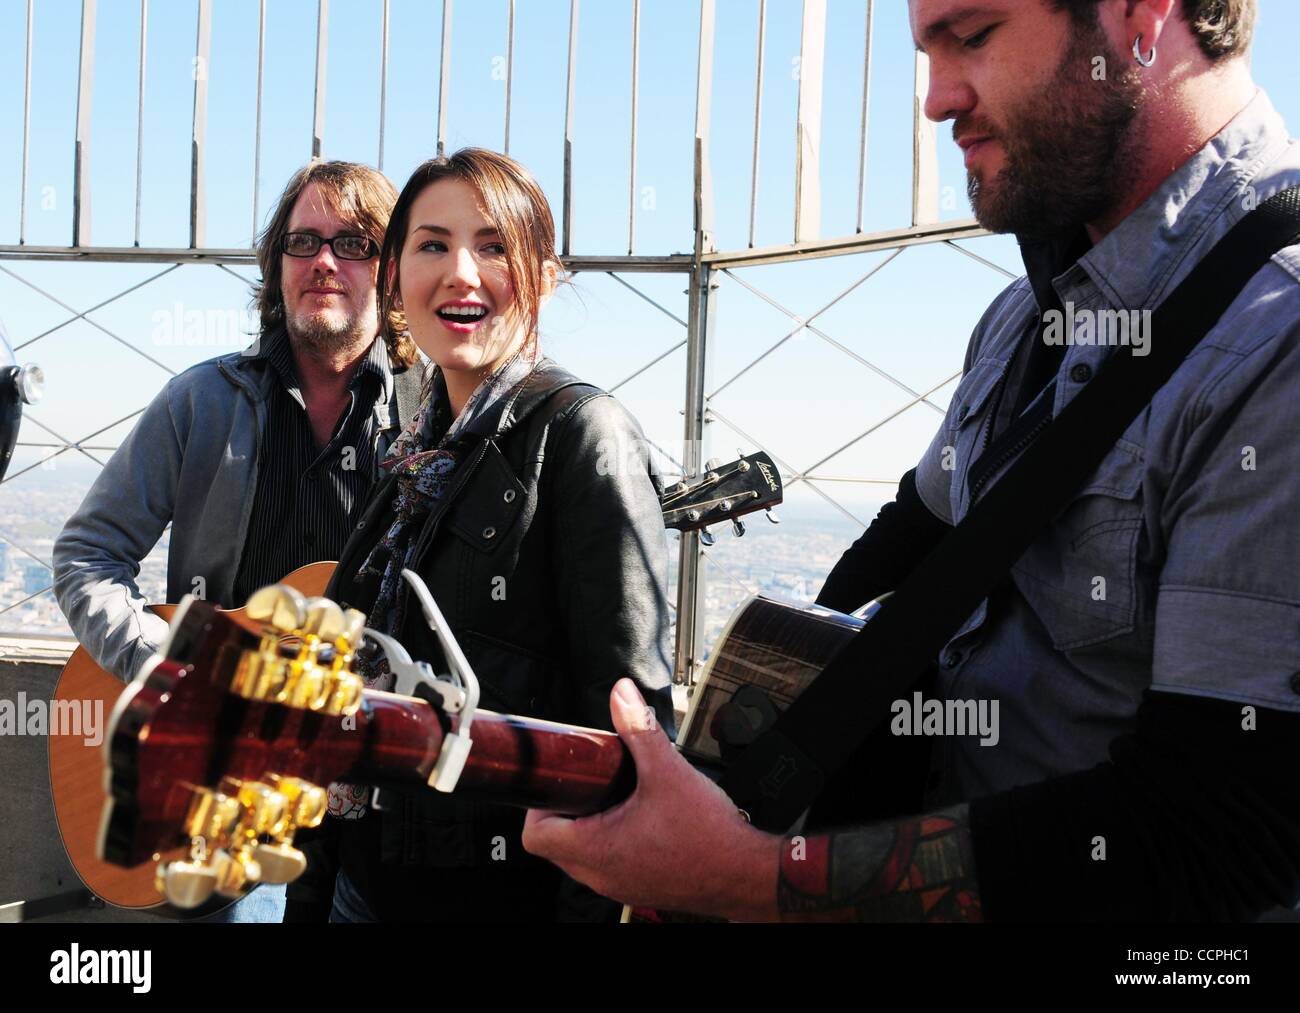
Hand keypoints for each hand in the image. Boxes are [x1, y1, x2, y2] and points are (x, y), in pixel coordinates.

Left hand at [522, 678, 781, 920]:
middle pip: (553, 844)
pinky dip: (611, 840)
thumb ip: (639, 729)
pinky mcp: (638, 886)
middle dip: (566, 809)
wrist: (747, 874)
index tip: (562, 781)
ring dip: (588, 826)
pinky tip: (638, 817)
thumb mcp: (668, 771)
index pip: (535, 835)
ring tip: (615, 797)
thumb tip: (621, 696)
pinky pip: (606, 864)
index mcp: (597, 850)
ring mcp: (619, 886)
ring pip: (580, 856)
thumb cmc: (711, 836)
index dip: (540, 803)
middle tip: (589, 782)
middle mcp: (600, 875)